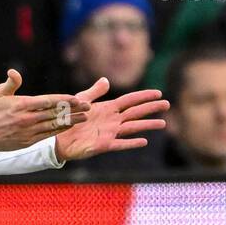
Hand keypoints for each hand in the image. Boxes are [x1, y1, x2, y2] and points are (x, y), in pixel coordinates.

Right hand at [0, 69, 91, 151]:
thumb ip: (11, 83)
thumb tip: (14, 72)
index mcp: (21, 105)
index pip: (48, 101)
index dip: (64, 99)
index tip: (76, 97)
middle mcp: (27, 118)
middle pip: (54, 113)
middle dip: (73, 109)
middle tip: (87, 106)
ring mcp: (28, 131)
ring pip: (54, 125)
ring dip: (70, 121)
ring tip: (84, 117)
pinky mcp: (27, 141)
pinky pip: (47, 134)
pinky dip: (59, 130)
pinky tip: (68, 126)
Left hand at [53, 77, 167, 161]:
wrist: (57, 137)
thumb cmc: (69, 118)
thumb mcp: (81, 101)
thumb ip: (94, 92)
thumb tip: (106, 79)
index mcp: (108, 109)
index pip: (130, 100)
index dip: (143, 96)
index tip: (158, 93)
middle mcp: (112, 121)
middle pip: (135, 113)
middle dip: (151, 108)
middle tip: (168, 104)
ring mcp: (109, 133)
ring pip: (132, 128)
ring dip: (147, 125)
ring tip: (163, 123)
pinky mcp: (103, 145)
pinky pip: (119, 144)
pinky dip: (131, 143)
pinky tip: (144, 141)